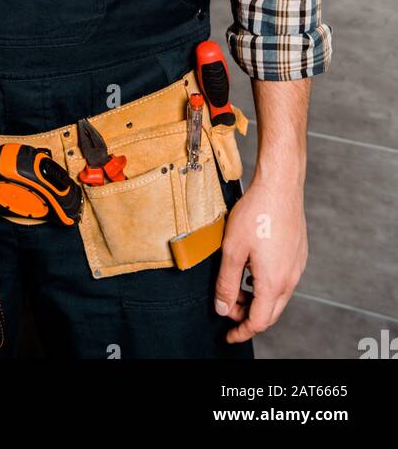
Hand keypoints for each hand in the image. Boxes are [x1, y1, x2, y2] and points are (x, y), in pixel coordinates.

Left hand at [213, 176, 307, 342]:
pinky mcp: (298, 254)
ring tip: (236, 284)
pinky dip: (266, 284)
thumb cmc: (257, 213)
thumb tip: (222, 307)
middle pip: (270, 312)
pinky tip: (252, 268)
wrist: (281, 186)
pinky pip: (283, 280)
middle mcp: (290, 279)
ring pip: (277, 296)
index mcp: (273, 283)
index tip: (228, 335)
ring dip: (256, 299)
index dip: (241, 331)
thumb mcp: (232, 249)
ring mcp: (297, 266)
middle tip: (227, 306)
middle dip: (247, 315)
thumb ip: (226, 282)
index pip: (259, 321)